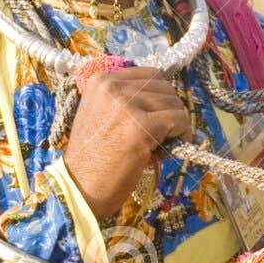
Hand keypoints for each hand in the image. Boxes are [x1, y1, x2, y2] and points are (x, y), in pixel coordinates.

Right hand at [61, 68, 191, 219]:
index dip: (160, 96)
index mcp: (101, 81)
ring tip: (162, 144)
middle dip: (169, 109)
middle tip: (163, 133)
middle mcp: (112, 87)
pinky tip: (172, 147)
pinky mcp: (141, 126)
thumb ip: (125, 100)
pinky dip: (182, 133)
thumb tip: (164, 97)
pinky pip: (178, 120)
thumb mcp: (100, 114)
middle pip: (164, 86)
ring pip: (173, 103)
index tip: (159, 115)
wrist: (81, 187)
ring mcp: (126, 105)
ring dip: (175, 123)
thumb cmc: (93, 157)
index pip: (150, 75)